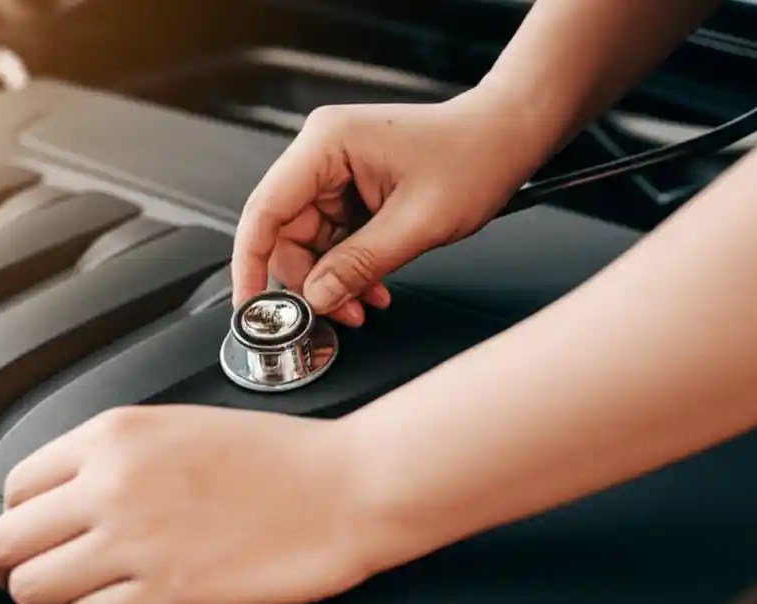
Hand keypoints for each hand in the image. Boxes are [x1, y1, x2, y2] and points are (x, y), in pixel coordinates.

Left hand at [0, 405, 378, 603]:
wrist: (343, 487)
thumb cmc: (277, 456)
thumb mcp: (177, 425)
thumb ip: (111, 454)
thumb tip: (61, 494)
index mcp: (113, 435)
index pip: (14, 485)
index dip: (19, 517)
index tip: (34, 531)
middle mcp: (110, 485)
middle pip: (7, 542)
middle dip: (14, 564)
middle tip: (36, 571)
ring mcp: (134, 542)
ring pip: (31, 588)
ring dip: (46, 596)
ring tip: (74, 593)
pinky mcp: (163, 594)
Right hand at [232, 89, 536, 325]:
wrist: (506, 138)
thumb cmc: (473, 157)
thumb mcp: (417, 224)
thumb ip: (360, 264)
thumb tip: (317, 297)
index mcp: (327, 143)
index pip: (265, 209)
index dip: (251, 263)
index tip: (250, 306)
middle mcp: (323, 152)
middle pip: (284, 231)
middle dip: (308, 280)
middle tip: (335, 313)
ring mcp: (336, 170)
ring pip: (309, 240)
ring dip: (333, 279)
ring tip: (366, 303)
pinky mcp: (351, 187)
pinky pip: (333, 237)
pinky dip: (350, 267)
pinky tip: (374, 285)